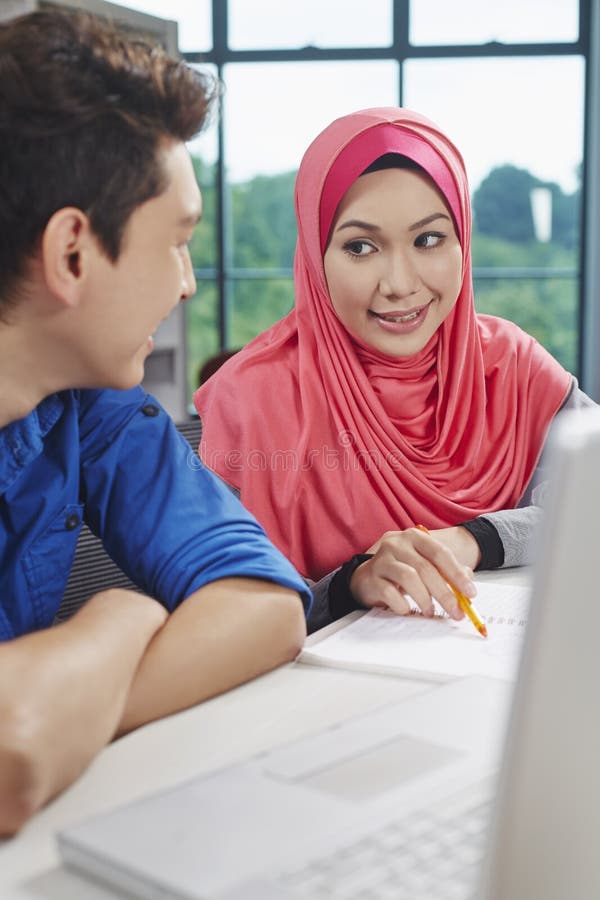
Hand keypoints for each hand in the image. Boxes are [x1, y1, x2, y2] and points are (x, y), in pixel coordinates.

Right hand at [349, 526, 478, 618]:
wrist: (366, 576)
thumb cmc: (401, 571)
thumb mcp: (425, 566)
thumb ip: (447, 572)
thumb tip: (468, 585)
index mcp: (415, 537)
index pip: (440, 553)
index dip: (457, 574)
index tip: (471, 594)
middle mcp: (397, 543)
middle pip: (426, 568)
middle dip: (445, 593)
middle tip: (456, 612)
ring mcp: (382, 559)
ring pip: (409, 578)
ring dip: (425, 599)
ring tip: (431, 611)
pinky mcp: (370, 576)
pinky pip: (389, 592)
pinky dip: (402, 604)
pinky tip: (407, 609)